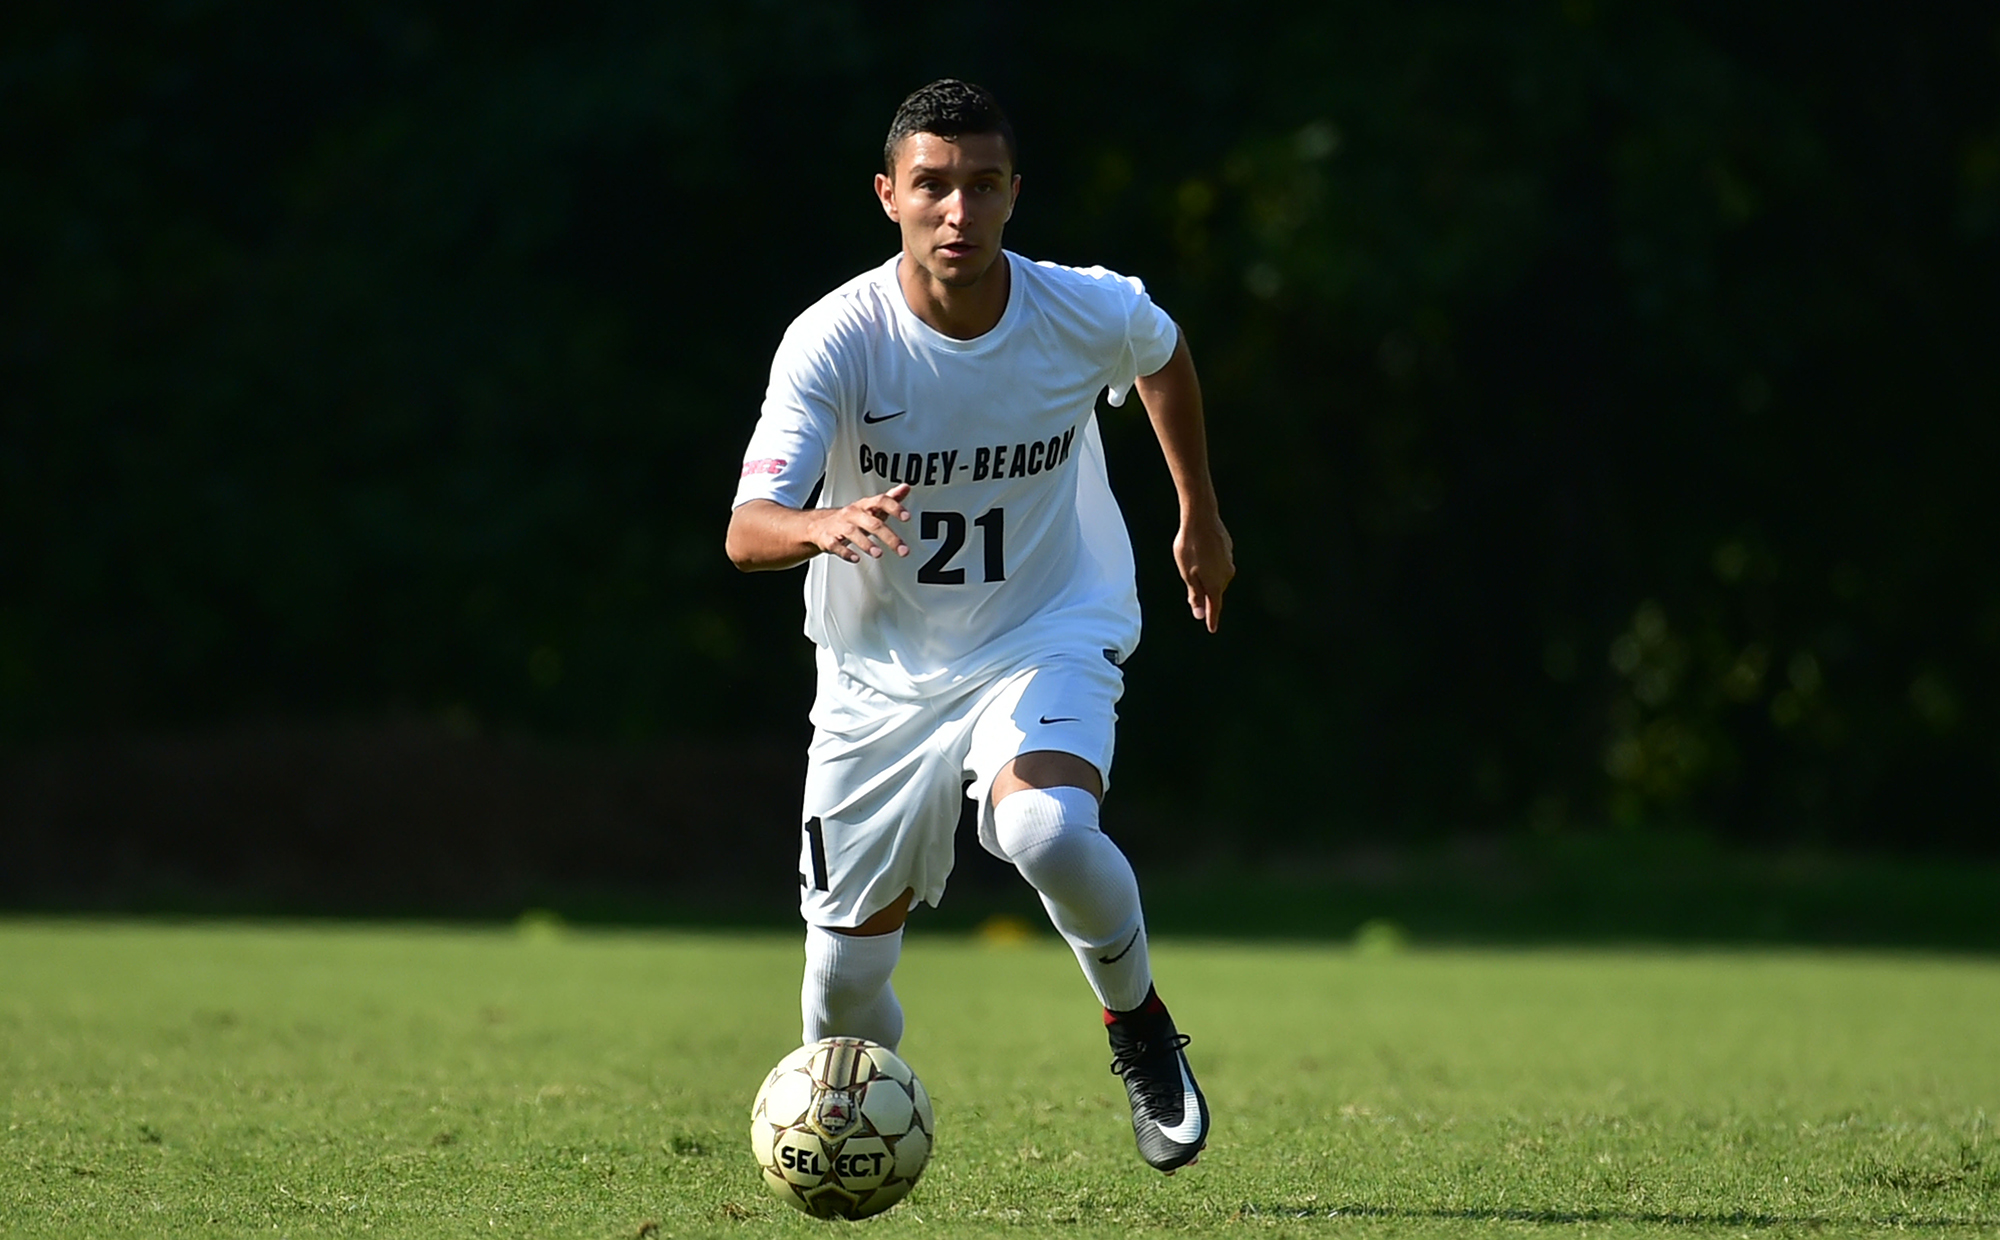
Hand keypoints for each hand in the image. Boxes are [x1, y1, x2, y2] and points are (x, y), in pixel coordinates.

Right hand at [808, 483, 912, 562]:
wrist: (819, 524)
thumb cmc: (851, 517)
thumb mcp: (870, 507)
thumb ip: (890, 499)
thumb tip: (906, 487)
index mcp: (865, 505)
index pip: (881, 501)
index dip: (894, 508)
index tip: (906, 517)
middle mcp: (853, 514)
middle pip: (872, 522)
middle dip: (889, 537)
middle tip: (902, 549)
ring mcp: (840, 526)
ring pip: (853, 533)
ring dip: (866, 543)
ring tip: (878, 553)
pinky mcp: (829, 539)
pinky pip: (836, 545)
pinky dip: (845, 552)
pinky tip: (856, 558)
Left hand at [1174, 511, 1233, 632]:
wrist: (1201, 518)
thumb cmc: (1190, 547)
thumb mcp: (1187, 574)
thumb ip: (1195, 595)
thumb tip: (1200, 614)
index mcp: (1215, 584)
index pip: (1215, 607)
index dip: (1212, 619)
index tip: (1212, 629)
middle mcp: (1226, 575)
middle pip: (1214, 591)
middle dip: (1205, 594)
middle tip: (1190, 589)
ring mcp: (1229, 562)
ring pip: (1216, 576)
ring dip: (1206, 575)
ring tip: (1191, 562)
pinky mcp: (1228, 550)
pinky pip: (1218, 563)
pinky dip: (1209, 563)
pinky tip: (1200, 552)